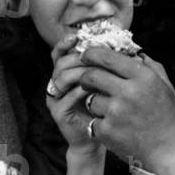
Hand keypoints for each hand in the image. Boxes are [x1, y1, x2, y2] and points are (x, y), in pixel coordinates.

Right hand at [46, 34, 103, 154]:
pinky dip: (82, 90)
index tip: (77, 36)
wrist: (96, 138)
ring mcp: (56, 98)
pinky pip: (67, 97)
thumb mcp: (104, 84)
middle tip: (93, 56)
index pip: (60, 53)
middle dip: (77, 57)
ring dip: (80, 72)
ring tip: (96, 71)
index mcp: (66, 74)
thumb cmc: (103, 108)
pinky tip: (96, 89)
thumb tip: (119, 46)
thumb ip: (104, 67)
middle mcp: (57, 84)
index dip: (65, 43)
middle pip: (61, 63)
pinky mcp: (58, 112)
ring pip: (62, 77)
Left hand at [77, 47, 174, 169]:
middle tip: (87, 80)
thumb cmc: (170, 119)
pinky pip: (93, 120)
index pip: (107, 57)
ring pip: (90, 99)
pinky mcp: (107, 131)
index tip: (86, 55)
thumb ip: (152, 67)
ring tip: (110, 111)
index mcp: (144, 78)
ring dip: (95, 103)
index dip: (91, 54)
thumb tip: (136, 54)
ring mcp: (116, 112)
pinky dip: (100, 123)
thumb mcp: (167, 88)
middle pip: (91, 75)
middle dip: (85, 77)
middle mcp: (129, 92)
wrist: (171, 151)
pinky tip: (114, 128)